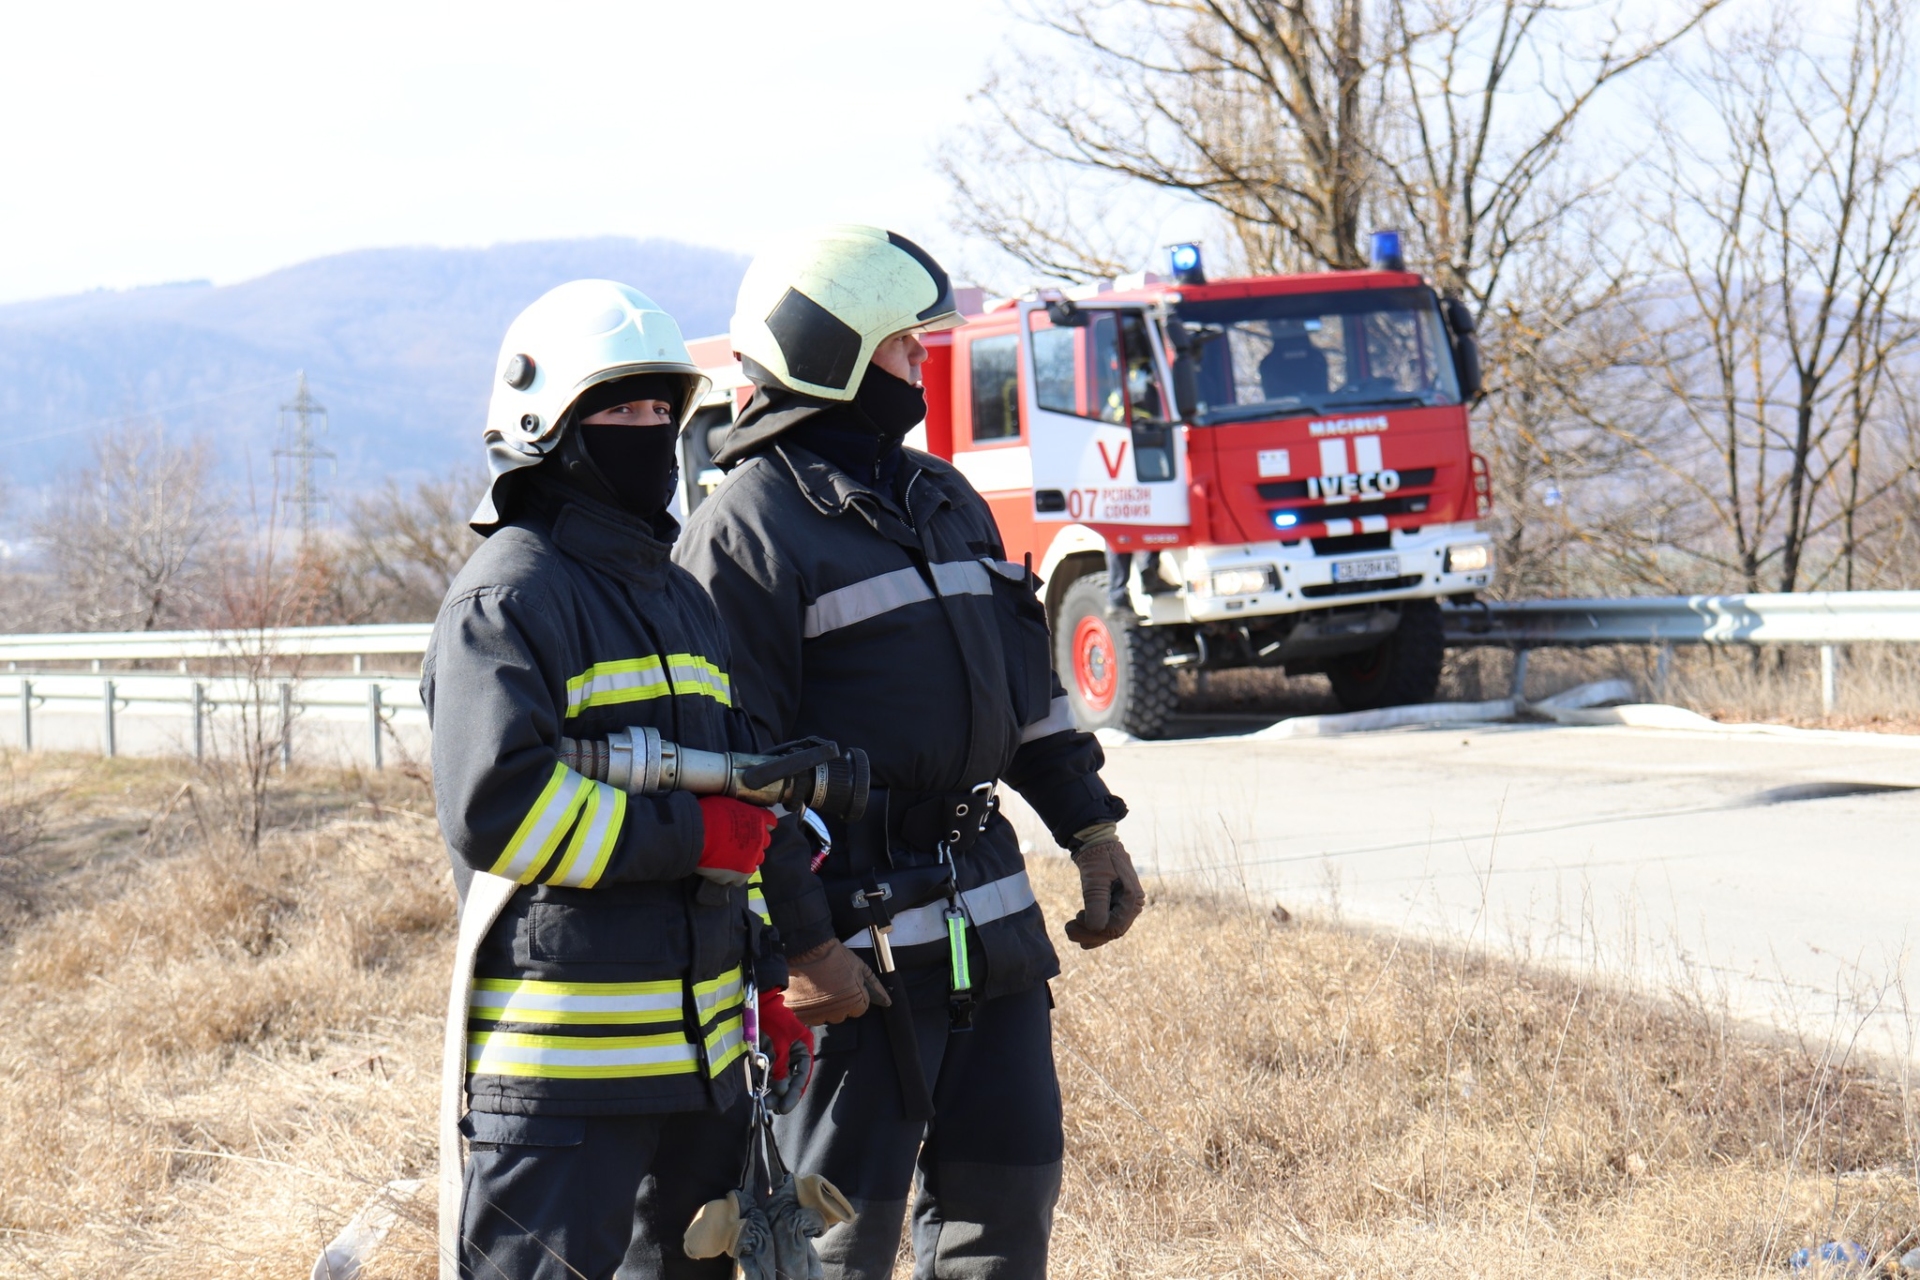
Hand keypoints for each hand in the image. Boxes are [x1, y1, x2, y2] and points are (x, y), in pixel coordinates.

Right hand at [695, 796, 774, 885]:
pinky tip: (723, 869)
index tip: (752, 825)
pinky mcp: (741, 873)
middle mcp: (760, 839)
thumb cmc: (708, 814)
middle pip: (764, 842)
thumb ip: (738, 810)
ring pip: (756, 860)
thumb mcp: (727, 803)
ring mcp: (752, 858)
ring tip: (730, 857)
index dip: (761, 823)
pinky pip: (742, 878)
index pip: (771, 822)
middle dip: (755, 841)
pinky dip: (734, 874)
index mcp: (759, 819)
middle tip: (738, 841)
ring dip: (747, 858)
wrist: (696, 833)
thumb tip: (736, 813)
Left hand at [757, 988, 814, 1114]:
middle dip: (781, 1093)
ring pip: (778, 1077)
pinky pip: (768, 1071)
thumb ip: (781, 1069)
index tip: (784, 1108)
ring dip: (772, 1089)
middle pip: (790, 1079)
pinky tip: (759, 1089)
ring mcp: (780, 1053)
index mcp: (803, 1049)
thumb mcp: (779, 1047)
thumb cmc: (772, 1022)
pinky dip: (765, 1080)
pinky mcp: (767, 1053)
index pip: (802, 1076)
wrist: (757, 1003)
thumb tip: (780, 1090)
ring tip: (764, 1101)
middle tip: (772, 1107)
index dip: (794, 1093)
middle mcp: (794, 1053)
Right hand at [784, 938, 890, 1023]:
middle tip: (831, 986)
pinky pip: (810, 1018)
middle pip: (842, 1015)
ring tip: (818, 989)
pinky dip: (809, 1009)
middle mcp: (838, 1012)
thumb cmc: (835, 956)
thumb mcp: (859, 966)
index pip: (860, 1009)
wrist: (807, 949)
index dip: (855, 996)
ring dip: (824, 1008)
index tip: (845, 985)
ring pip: (826, 1017)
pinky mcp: (802, 1013)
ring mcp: (819, 1014)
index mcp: (855, 1001)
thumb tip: (887, 1001)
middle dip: (840, 1003)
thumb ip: (873, 984)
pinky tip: (808, 994)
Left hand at [1063, 838, 1144, 948]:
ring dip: (1089, 934)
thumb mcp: (1095, 879)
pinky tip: (1078, 933)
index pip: (1116, 925)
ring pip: (1109, 929)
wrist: (1096, 842)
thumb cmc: (1098, 857)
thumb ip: (1096, 903)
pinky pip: (1107, 923)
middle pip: (1113, 930)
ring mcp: (1125, 906)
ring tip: (1069, 929)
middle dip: (1090, 934)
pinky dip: (1093, 930)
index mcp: (1133, 897)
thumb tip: (1096, 929)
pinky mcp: (1116, 905)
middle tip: (1068, 930)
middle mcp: (1132, 904)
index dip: (1096, 929)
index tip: (1077, 918)